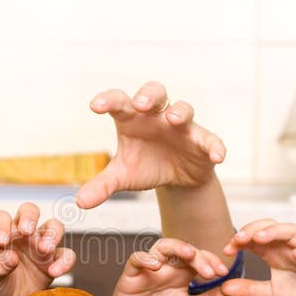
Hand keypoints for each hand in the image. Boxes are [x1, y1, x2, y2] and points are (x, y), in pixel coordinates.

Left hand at [0, 202, 75, 295]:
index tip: (2, 241)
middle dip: (30, 217)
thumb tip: (12, 257)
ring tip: (44, 249)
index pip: (1, 218)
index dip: (2, 224)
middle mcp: (21, 234)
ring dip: (52, 234)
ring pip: (54, 226)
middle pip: (30, 211)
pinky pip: (66, 255)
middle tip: (26, 230)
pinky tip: (54, 272)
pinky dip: (64, 261)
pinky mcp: (53, 261)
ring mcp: (39, 245)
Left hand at [76, 80, 226, 208]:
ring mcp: (182, 126)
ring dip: (179, 111)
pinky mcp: (202, 141)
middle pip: (154, 93)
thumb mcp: (123, 176)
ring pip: (183, 108)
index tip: (95, 106)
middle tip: (140, 104)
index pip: (119, 102)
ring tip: (173, 119)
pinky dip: (214, 146)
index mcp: (132, 119)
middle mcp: (157, 116)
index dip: (108, 100)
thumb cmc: (145, 166)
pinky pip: (210, 139)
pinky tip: (216, 156)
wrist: (175, 178)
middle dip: (148, 96)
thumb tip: (79, 203)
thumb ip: (102, 185)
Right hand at [109, 237, 230, 295]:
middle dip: (199, 257)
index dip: (212, 260)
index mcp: (182, 273)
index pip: (199, 257)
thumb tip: (234, 291)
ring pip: (162, 246)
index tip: (223, 273)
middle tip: (210, 272)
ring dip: (176, 247)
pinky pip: (137, 258)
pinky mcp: (131, 273)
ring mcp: (149, 267)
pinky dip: (146, 258)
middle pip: (183, 249)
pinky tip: (156, 266)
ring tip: (189, 255)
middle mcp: (167, 266)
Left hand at [221, 219, 295, 295]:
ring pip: (292, 232)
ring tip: (260, 238)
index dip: (240, 239)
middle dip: (254, 229)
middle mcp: (290, 248)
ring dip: (275, 232)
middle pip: (271, 227)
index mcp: (275, 253)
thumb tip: (222, 288)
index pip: (256, 237)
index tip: (226, 249)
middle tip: (238, 238)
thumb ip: (249, 289)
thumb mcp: (270, 294)